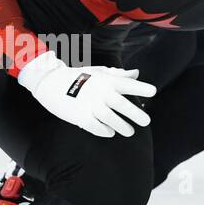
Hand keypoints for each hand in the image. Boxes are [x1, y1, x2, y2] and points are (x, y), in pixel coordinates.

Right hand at [17, 52, 155, 137]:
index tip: (153, 92)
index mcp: (106, 80)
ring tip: (129, 132)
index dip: (141, 88)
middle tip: (146, 121)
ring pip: (111, 119)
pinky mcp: (80, 117)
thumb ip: (118, 74)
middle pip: (123, 105)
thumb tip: (136, 73)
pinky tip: (110, 132)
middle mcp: (100, 92)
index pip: (127, 84)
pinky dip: (105, 131)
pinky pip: (97, 127)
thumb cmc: (78, 76)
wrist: (50, 82)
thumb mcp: (98, 72)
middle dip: (136, 114)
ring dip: (122, 127)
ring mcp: (90, 105)